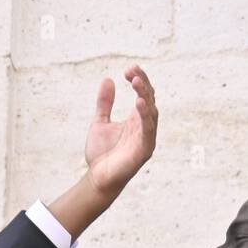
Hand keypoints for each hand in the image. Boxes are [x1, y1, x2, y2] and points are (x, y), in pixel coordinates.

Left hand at [84, 65, 157, 198]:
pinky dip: (145, 116)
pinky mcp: (144, 149)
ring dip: (144, 95)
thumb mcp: (100, 122)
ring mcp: (146, 137)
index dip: (139, 80)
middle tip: (132, 70)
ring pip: (151, 111)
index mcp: (136, 119)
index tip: (129, 69)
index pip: (143, 94)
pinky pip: (148, 130)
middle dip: (142, 84)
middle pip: (149, 99)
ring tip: (136, 81)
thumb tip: (107, 79)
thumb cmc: (101, 153)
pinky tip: (139, 103)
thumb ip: (104, 103)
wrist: (97, 178)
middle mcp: (144, 126)